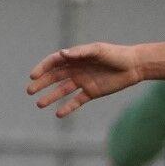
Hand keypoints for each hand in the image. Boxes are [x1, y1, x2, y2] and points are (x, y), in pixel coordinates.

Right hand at [28, 42, 145, 116]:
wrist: (135, 66)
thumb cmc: (116, 55)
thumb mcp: (98, 51)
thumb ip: (80, 53)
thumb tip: (62, 54)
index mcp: (75, 57)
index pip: (54, 63)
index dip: (42, 68)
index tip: (33, 76)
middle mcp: (76, 69)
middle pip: (54, 77)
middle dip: (41, 84)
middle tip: (30, 91)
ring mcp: (83, 81)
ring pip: (62, 90)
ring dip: (51, 97)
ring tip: (39, 104)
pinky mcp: (92, 92)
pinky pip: (76, 101)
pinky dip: (68, 107)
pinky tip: (58, 114)